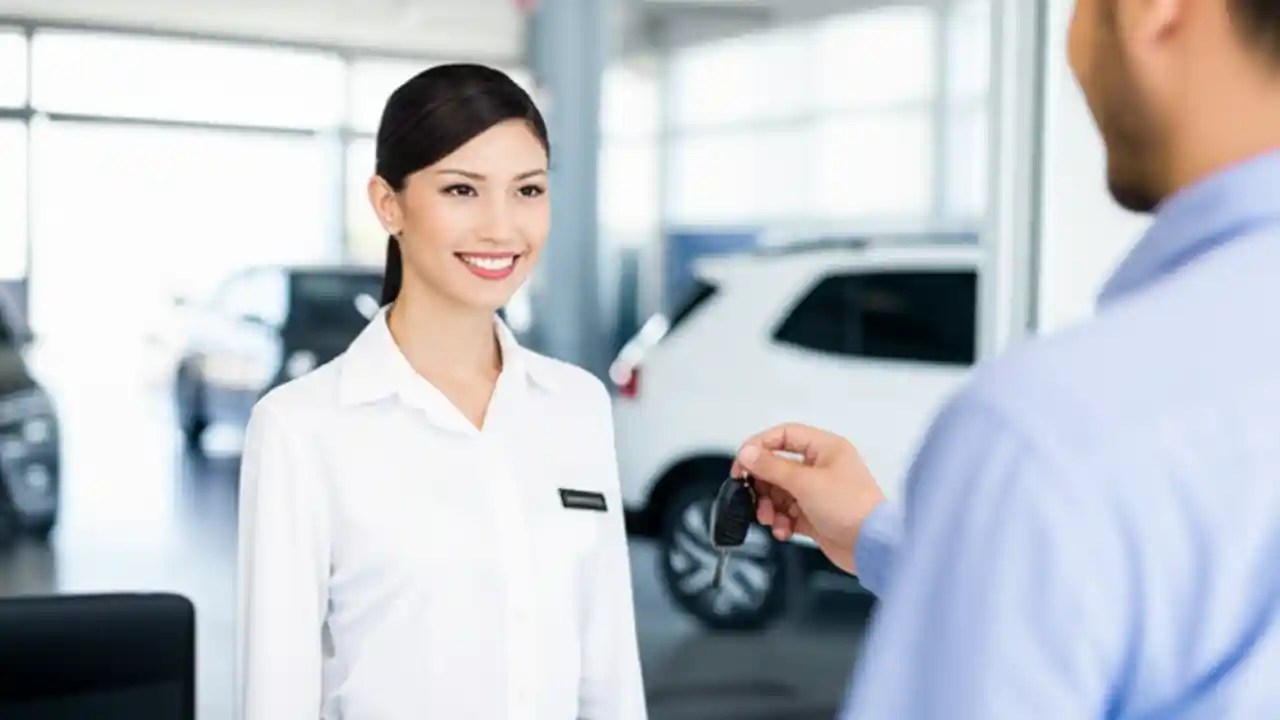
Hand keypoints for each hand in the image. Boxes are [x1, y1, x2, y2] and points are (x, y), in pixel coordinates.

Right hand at [732, 423, 884, 574]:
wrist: (873, 547)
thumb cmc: (847, 507)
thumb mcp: (805, 482)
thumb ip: (772, 467)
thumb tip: (746, 453)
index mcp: (825, 448)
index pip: (784, 435)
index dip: (759, 446)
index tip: (741, 464)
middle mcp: (821, 466)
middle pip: (777, 466)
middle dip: (762, 483)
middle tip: (750, 495)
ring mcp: (818, 492)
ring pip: (780, 492)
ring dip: (769, 505)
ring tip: (770, 518)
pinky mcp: (815, 516)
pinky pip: (788, 513)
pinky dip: (781, 521)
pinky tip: (784, 530)